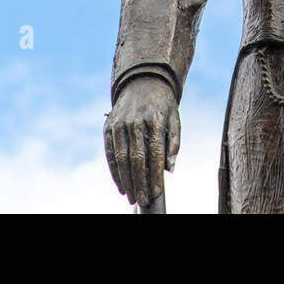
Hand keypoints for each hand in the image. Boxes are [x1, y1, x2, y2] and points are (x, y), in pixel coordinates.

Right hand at [103, 74, 179, 207]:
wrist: (142, 82)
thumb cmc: (162, 106)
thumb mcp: (175, 120)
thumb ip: (174, 144)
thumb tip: (170, 169)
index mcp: (155, 120)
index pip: (155, 153)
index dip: (155, 175)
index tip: (157, 193)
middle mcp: (135, 122)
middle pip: (136, 158)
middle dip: (140, 182)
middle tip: (144, 200)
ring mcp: (120, 124)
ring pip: (122, 158)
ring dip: (127, 181)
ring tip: (132, 197)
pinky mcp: (109, 127)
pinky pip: (110, 153)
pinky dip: (115, 172)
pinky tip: (121, 186)